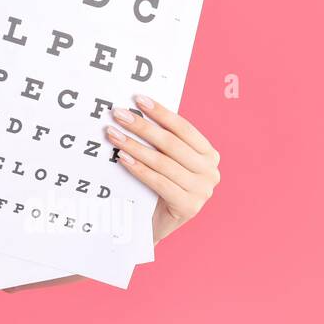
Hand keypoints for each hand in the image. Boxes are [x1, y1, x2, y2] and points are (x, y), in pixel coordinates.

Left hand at [104, 95, 220, 245]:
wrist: (156, 225)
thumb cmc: (158, 187)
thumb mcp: (165, 160)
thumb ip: (161, 141)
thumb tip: (135, 109)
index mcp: (209, 154)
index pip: (184, 128)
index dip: (161, 113)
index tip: (138, 99)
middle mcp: (211, 171)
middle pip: (171, 143)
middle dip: (142, 127)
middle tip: (118, 114)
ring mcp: (203, 191)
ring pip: (163, 162)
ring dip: (135, 146)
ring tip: (113, 134)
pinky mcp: (189, 207)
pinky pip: (159, 182)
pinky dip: (139, 169)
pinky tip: (123, 158)